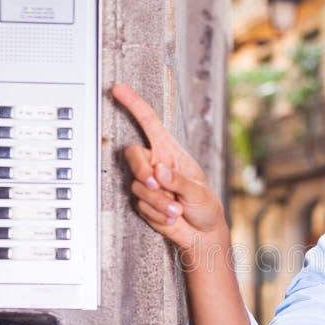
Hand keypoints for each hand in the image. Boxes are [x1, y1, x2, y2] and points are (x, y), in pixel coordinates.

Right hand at [112, 84, 227, 250]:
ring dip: (158, 201)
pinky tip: (171, 216)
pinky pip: (141, 204)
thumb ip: (179, 181)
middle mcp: (157, 165)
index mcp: (171, 153)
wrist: (201, 234)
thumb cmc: (206, 207)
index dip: (134, 105)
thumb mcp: (199, 191)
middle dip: (143, 172)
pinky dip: (157, 213)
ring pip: (137, 186)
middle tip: (157, 186)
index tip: (119, 90)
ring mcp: (148, 184)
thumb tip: (160, 171)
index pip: (150, 124)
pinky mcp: (143, 202)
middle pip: (133, 156)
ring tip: (177, 209)